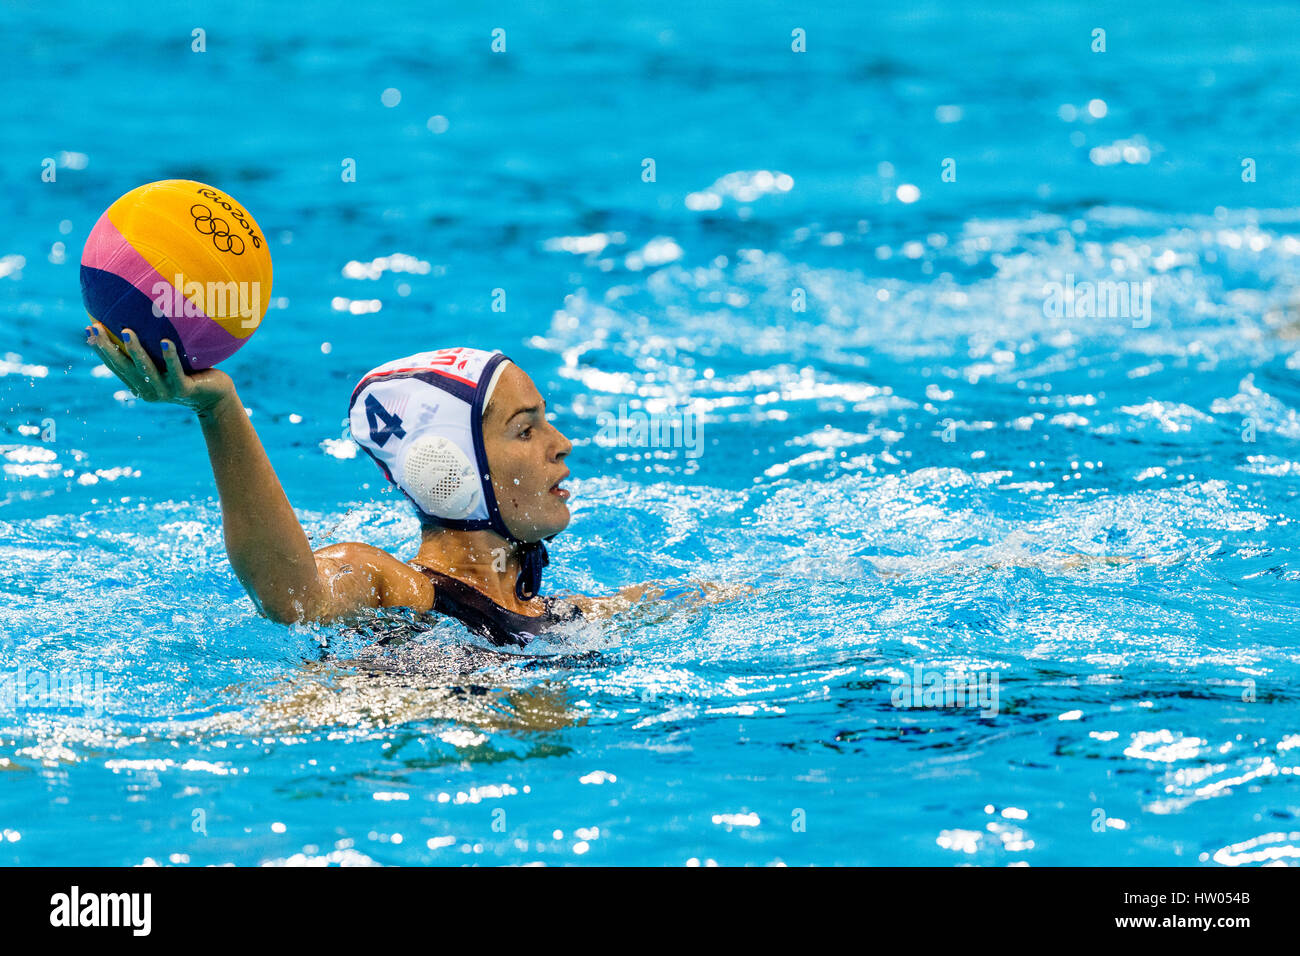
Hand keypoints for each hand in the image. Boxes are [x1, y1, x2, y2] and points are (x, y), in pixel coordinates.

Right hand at [84, 321, 233, 414]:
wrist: (215, 398)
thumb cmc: (191, 374)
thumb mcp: (169, 361)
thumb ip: (154, 347)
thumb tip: (142, 315)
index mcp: (139, 383)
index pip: (115, 364)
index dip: (100, 348)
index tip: (89, 328)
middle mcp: (148, 389)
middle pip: (123, 367)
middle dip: (107, 348)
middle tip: (96, 327)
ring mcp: (165, 391)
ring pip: (146, 369)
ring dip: (135, 350)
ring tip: (127, 331)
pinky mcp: (184, 390)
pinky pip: (175, 371)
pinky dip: (169, 357)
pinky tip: (165, 341)